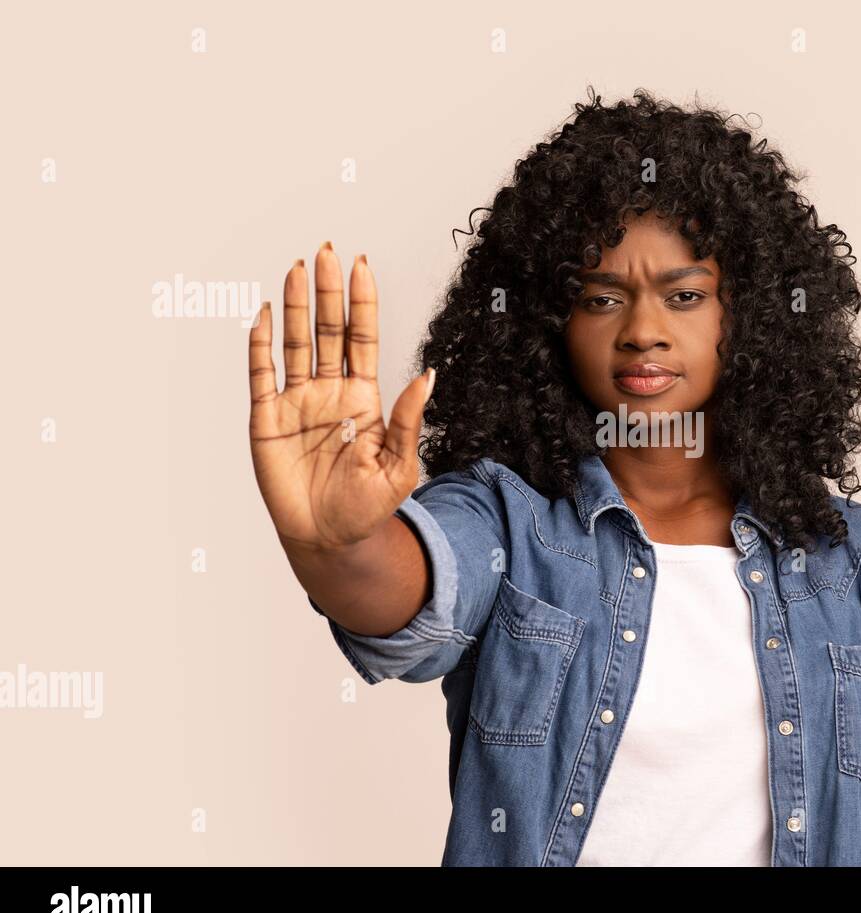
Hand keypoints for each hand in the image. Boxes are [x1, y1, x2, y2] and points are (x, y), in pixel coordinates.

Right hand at [248, 242, 432, 552]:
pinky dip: (260, 345)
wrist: (331, 540)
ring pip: (296, 344)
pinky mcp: (267, 420)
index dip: (361, 303)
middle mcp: (329, 392)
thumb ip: (410, 420)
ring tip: (297, 269)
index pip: (362, 339)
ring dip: (296, 306)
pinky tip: (265, 315)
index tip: (361, 266)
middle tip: (326, 252)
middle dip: (329, 292)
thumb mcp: (401, 466)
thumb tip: (428, 375)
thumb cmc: (367, 507)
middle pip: (328, 331)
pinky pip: (262, 375)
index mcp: (363, 398)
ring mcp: (296, 403)